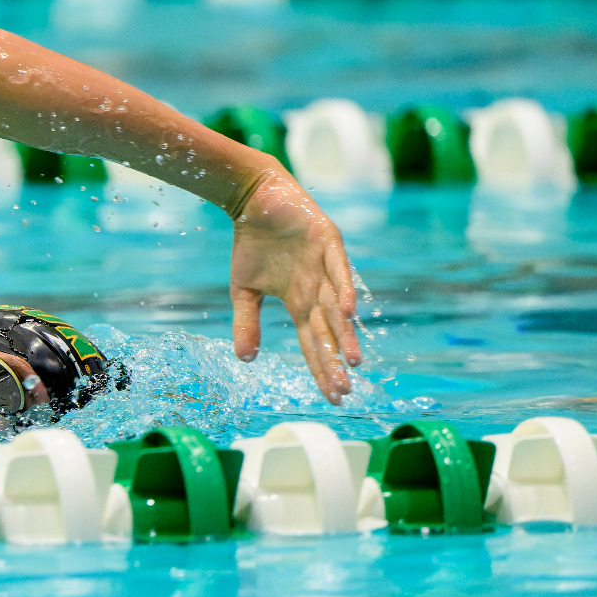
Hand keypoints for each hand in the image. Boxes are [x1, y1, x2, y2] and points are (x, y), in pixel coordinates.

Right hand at [229, 172, 361, 401]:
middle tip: (345, 390)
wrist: (254, 199)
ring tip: (353, 360)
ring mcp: (325, 266)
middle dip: (336, 361)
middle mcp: (318, 289)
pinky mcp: (328, 242)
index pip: (314, 342)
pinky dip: (344, 288)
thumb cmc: (252, 243)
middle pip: (329, 331)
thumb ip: (247, 323)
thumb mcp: (244, 290)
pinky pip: (338, 269)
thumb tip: (245, 360)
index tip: (333, 396)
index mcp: (300, 302)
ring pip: (338, 307)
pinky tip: (348, 310)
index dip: (322, 368)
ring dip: (346, 332)